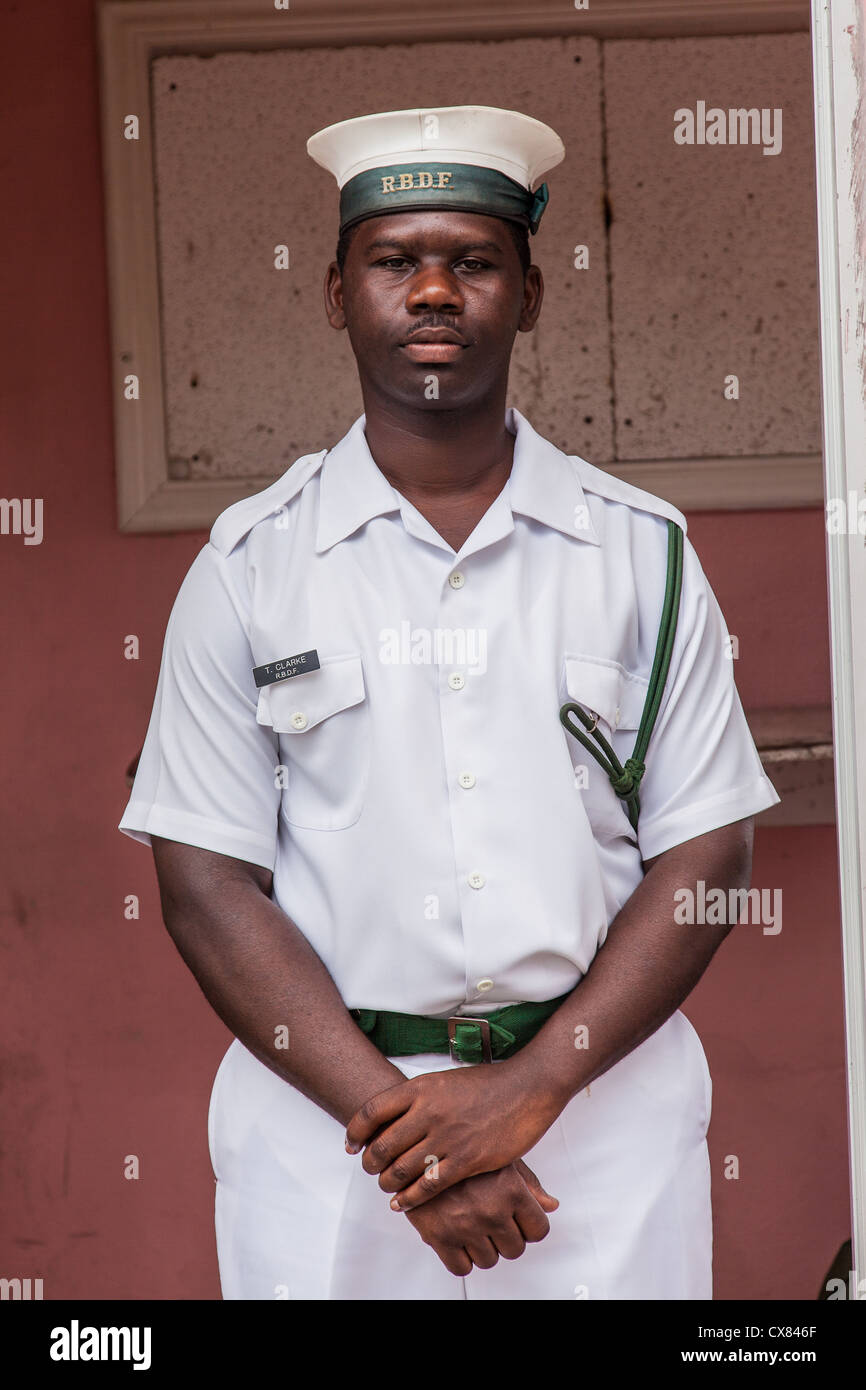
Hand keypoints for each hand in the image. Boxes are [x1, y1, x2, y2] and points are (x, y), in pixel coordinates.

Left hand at [345, 1059, 560, 1209]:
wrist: (527, 1088)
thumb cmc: (487, 1084)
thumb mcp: (444, 1081)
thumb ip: (419, 1098)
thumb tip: (393, 1115)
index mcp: (420, 1088)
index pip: (371, 1112)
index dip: (354, 1132)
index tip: (350, 1145)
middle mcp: (428, 1111)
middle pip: (381, 1146)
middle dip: (370, 1164)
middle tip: (370, 1171)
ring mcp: (447, 1136)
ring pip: (401, 1169)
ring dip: (388, 1184)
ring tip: (386, 1189)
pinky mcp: (466, 1159)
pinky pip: (428, 1185)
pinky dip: (410, 1198)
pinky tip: (403, 1203)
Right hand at [404, 1159, 558, 1275]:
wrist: (416, 1144)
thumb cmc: (462, 1147)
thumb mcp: (501, 1157)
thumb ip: (528, 1184)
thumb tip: (551, 1206)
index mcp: (511, 1189)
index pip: (539, 1230)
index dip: (529, 1226)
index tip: (518, 1220)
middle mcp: (491, 1210)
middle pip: (515, 1249)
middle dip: (506, 1237)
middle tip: (492, 1221)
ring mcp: (466, 1225)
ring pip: (489, 1260)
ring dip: (483, 1247)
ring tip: (472, 1224)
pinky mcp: (439, 1237)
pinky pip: (461, 1268)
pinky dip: (461, 1258)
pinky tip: (457, 1236)